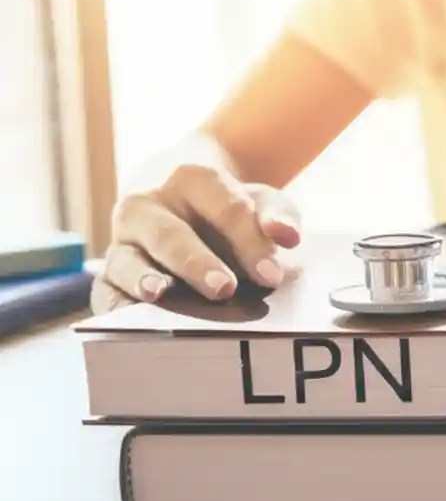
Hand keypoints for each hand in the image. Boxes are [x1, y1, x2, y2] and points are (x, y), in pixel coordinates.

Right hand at [91, 164, 300, 313]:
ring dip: (142, 277)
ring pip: (127, 259)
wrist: (187, 203)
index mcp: (192, 180)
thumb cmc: (229, 209)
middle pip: (171, 234)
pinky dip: (112, 305)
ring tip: (158, 292)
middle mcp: (149, 206)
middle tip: (223, 288)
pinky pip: (104, 290)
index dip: (249, 242)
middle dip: (196, 262)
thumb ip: (278, 216)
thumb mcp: (260, 202)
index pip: (225, 207)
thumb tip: (287, 235)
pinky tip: (124, 319)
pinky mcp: (109, 273)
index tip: (271, 275)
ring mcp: (124, 240)